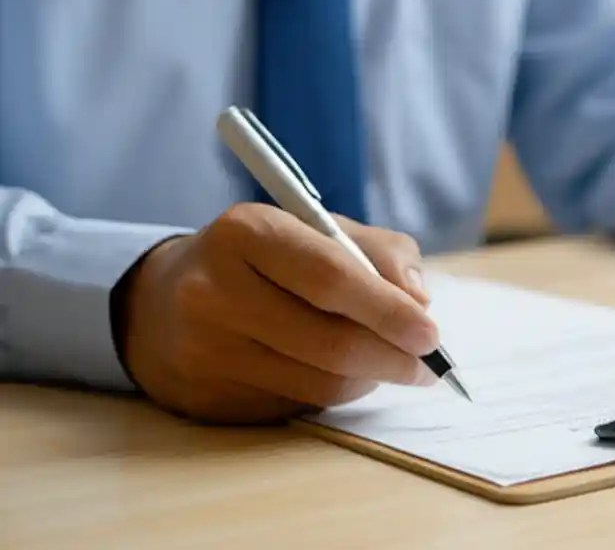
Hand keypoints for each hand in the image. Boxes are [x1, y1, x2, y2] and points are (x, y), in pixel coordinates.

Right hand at [117, 203, 437, 423]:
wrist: (161, 303)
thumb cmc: (264, 260)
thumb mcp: (318, 230)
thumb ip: (381, 253)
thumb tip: (419, 302)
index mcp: (246, 232)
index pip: (331, 277)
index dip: (388, 310)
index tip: (430, 334)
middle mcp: (214, 290)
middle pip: (329, 341)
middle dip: (392, 358)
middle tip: (426, 366)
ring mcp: (204, 349)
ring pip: (318, 383)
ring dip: (367, 379)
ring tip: (384, 363)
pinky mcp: (206, 397)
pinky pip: (295, 406)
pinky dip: (331, 393)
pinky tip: (334, 374)